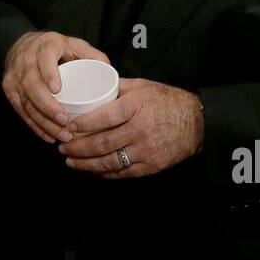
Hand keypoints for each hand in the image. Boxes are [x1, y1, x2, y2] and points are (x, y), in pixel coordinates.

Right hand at [1, 31, 109, 143]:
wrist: (23, 45)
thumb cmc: (55, 48)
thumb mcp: (75, 44)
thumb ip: (92, 55)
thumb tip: (111, 73)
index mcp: (45, 45)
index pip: (44, 58)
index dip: (49, 73)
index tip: (58, 89)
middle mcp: (26, 59)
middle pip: (32, 85)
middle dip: (48, 106)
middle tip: (65, 121)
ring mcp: (15, 75)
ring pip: (26, 101)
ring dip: (43, 121)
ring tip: (62, 134)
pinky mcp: (9, 89)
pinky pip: (20, 110)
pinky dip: (35, 125)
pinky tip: (48, 135)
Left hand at [58, 78, 203, 178]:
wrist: (197, 122)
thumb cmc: (167, 101)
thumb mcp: (143, 86)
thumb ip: (117, 87)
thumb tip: (92, 85)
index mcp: (137, 106)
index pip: (104, 117)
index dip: (83, 125)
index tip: (68, 127)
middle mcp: (140, 129)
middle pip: (102, 143)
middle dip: (78, 147)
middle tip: (62, 147)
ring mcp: (146, 149)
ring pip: (109, 161)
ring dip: (86, 164)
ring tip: (70, 161)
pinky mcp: (151, 165)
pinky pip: (123, 172)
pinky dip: (104, 173)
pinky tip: (92, 170)